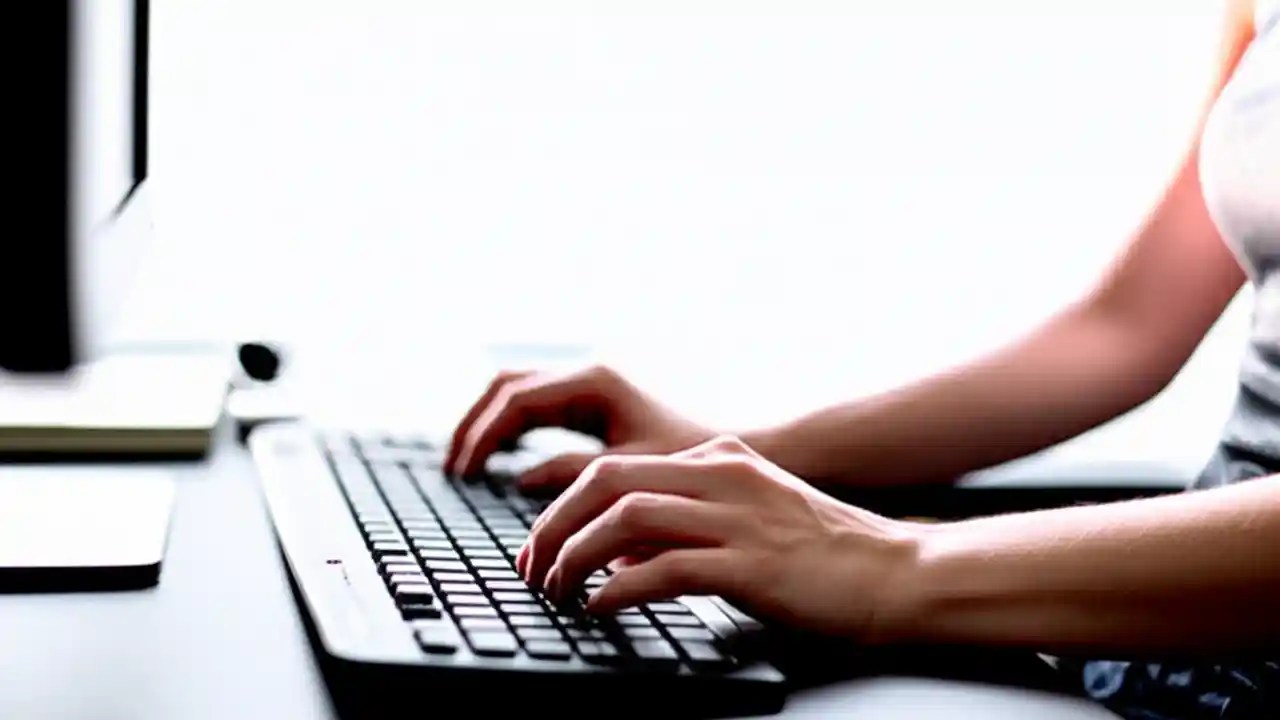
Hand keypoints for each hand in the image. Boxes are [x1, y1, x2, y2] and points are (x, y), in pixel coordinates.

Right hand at [445, 364, 714, 489]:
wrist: (731, 458)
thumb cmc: (690, 465)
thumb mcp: (628, 475)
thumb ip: (571, 475)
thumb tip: (520, 479)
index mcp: (593, 384)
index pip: (515, 402)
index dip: (482, 437)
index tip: (462, 474)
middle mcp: (588, 375)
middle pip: (507, 387)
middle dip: (475, 425)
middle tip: (453, 467)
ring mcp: (590, 385)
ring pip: (519, 394)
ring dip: (490, 425)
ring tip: (467, 465)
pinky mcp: (595, 402)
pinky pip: (538, 407)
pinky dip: (512, 429)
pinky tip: (503, 461)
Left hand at [517, 435, 922, 642]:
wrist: (894, 573)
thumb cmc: (823, 554)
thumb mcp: (749, 516)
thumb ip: (687, 523)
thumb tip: (619, 550)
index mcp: (720, 459)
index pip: (617, 469)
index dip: (566, 505)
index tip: (541, 542)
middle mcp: (722, 477)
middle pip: (606, 483)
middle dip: (555, 524)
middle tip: (532, 565)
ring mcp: (736, 519)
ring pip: (625, 520)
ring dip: (575, 556)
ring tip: (556, 589)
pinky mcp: (749, 565)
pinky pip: (662, 570)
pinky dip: (617, 589)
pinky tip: (599, 607)